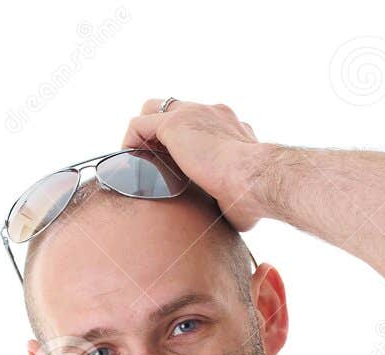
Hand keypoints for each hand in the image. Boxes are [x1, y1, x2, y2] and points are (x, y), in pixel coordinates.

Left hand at [120, 98, 268, 231]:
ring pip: (155, 110)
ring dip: (145, 133)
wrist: (255, 180)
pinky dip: (131, 140)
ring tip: (138, 159)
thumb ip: (233, 194)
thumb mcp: (243, 193)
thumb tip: (237, 215)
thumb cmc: (254, 196)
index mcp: (231, 127)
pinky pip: (140, 124)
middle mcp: (213, 113)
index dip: (186, 140)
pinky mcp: (175, 125)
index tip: (176, 163)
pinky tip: (129, 161)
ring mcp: (193, 115)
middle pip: (176, 109)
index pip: (202, 122)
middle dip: (162, 131)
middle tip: (154, 158)